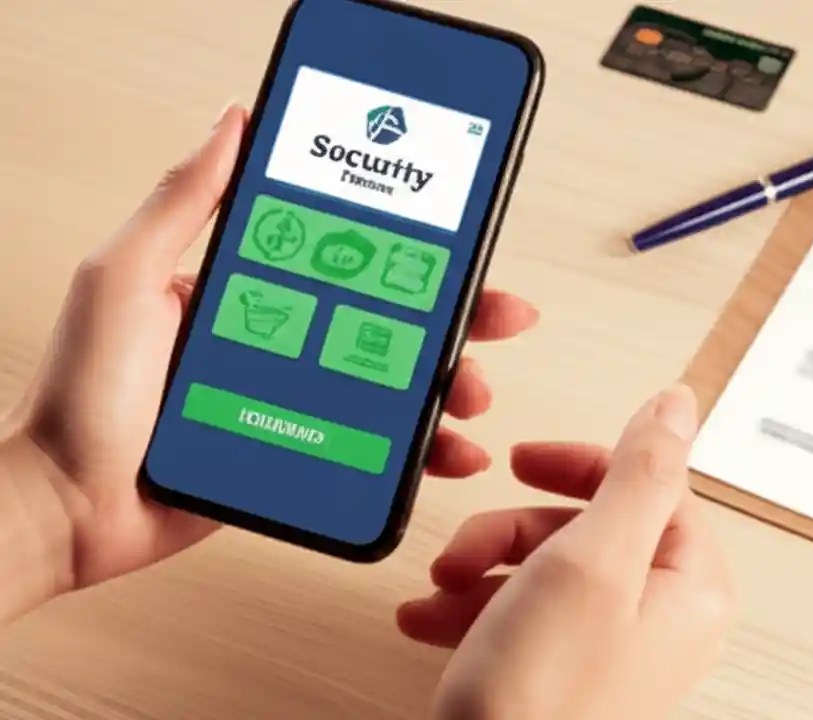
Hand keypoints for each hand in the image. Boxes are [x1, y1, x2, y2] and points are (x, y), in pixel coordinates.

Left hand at [0, 103, 537, 619]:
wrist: (68, 505)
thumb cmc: (82, 394)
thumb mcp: (128, 276)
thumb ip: (184, 203)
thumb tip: (235, 123)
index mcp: (250, 289)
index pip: (351, 258)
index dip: (413, 251)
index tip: (461, 243)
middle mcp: (282, 340)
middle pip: (390, 322)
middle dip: (456, 321)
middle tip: (499, 317)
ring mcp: (295, 401)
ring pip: (394, 388)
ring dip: (447, 388)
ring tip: (471, 397)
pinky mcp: (300, 458)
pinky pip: (374, 453)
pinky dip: (421, 454)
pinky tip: (449, 453)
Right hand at [397, 384, 735, 719]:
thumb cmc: (542, 698)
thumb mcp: (593, 559)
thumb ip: (640, 472)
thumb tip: (678, 403)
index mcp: (688, 586)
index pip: (651, 488)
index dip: (581, 467)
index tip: (525, 460)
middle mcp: (660, 620)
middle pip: (588, 528)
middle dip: (513, 528)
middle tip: (467, 540)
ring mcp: (612, 653)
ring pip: (545, 570)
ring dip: (480, 567)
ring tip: (438, 587)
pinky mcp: (564, 679)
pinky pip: (522, 618)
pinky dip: (472, 608)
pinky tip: (428, 618)